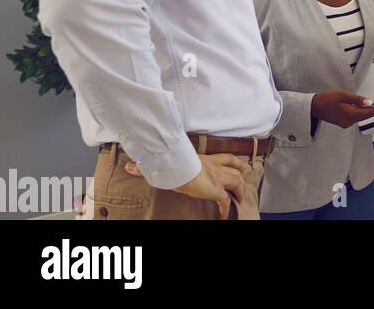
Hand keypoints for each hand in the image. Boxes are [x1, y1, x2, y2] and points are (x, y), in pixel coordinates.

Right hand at [124, 153, 245, 219]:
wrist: (177, 166)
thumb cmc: (170, 161)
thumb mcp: (163, 163)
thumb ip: (147, 166)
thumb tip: (129, 166)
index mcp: (206, 158)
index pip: (225, 157)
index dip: (234, 161)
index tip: (239, 164)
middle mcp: (215, 167)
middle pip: (236, 167)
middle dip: (242, 173)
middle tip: (245, 178)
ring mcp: (217, 178)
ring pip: (237, 182)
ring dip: (239, 190)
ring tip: (239, 199)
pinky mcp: (215, 189)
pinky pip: (225, 201)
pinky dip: (226, 209)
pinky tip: (225, 216)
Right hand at [311, 88, 373, 128]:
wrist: (314, 107)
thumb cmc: (327, 99)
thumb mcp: (343, 95)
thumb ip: (357, 99)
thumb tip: (370, 102)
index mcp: (350, 114)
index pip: (369, 113)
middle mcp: (349, 121)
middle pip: (367, 115)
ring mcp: (346, 123)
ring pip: (361, 116)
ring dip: (368, 111)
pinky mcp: (344, 123)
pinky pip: (355, 117)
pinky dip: (360, 112)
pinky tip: (360, 107)